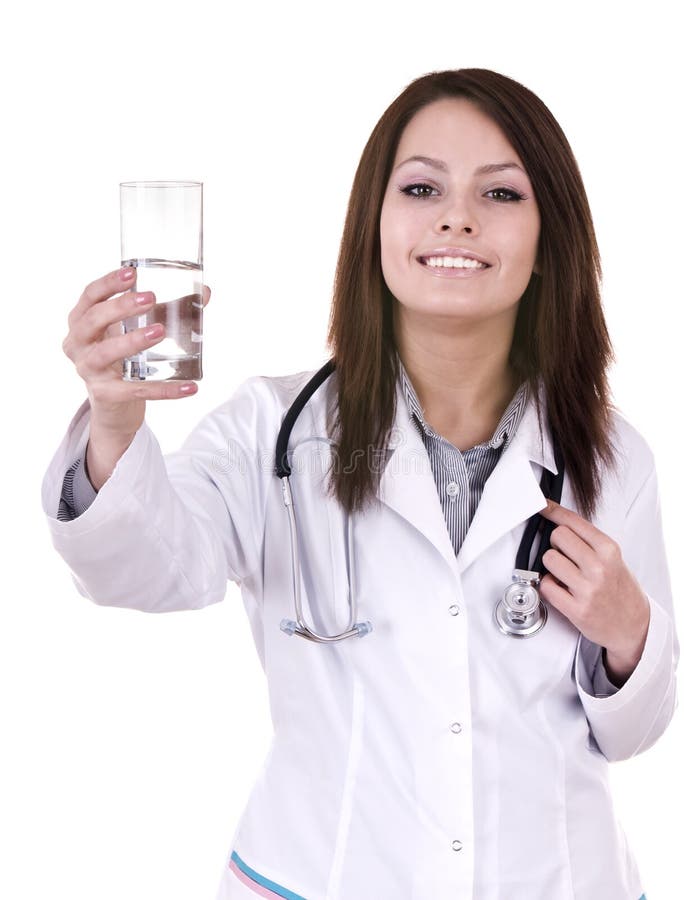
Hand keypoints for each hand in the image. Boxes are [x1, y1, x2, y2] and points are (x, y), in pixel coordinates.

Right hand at [62, 266, 210, 488]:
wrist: (112, 403)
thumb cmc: (122, 355)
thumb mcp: (135, 329)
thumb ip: (166, 310)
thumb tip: (205, 292)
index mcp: (82, 320)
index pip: (90, 295)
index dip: (108, 283)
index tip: (132, 273)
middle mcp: (77, 343)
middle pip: (93, 319)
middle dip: (120, 307)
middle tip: (150, 298)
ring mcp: (88, 369)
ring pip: (106, 352)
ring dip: (132, 340)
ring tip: (160, 331)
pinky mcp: (105, 394)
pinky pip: (136, 390)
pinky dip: (164, 389)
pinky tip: (189, 387)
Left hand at [539, 500, 649, 682]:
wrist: (634, 625)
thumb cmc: (619, 589)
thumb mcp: (612, 558)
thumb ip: (588, 541)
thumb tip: (557, 521)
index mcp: (609, 550)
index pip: (573, 521)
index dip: (553, 511)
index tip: (542, 506)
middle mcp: (599, 567)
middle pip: (557, 536)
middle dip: (556, 544)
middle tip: (565, 556)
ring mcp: (587, 588)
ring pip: (548, 558)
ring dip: (551, 566)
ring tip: (564, 575)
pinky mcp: (577, 609)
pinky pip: (545, 586)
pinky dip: (548, 586)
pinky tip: (561, 589)